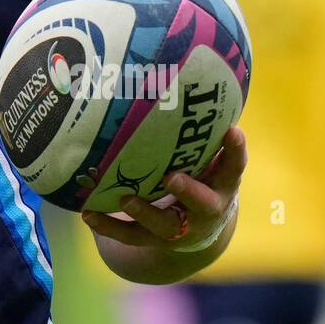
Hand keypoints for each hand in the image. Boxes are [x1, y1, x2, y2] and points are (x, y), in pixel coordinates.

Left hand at [80, 125, 246, 252]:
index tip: (232, 130)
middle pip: (203, 203)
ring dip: (144, 212)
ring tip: (124, 198)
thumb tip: (188, 83)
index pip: (234, 167)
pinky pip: (131, 236)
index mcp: (222, 185)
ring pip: (163, 225)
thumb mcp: (210, 160)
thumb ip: (203, 134)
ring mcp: (180, 229)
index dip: (235, 150)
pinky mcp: (154, 240)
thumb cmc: (203, 178)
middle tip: (170, 177)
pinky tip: (89, 216)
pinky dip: (109, 227)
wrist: (199, 228)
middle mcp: (205, 210)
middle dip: (188, 191)